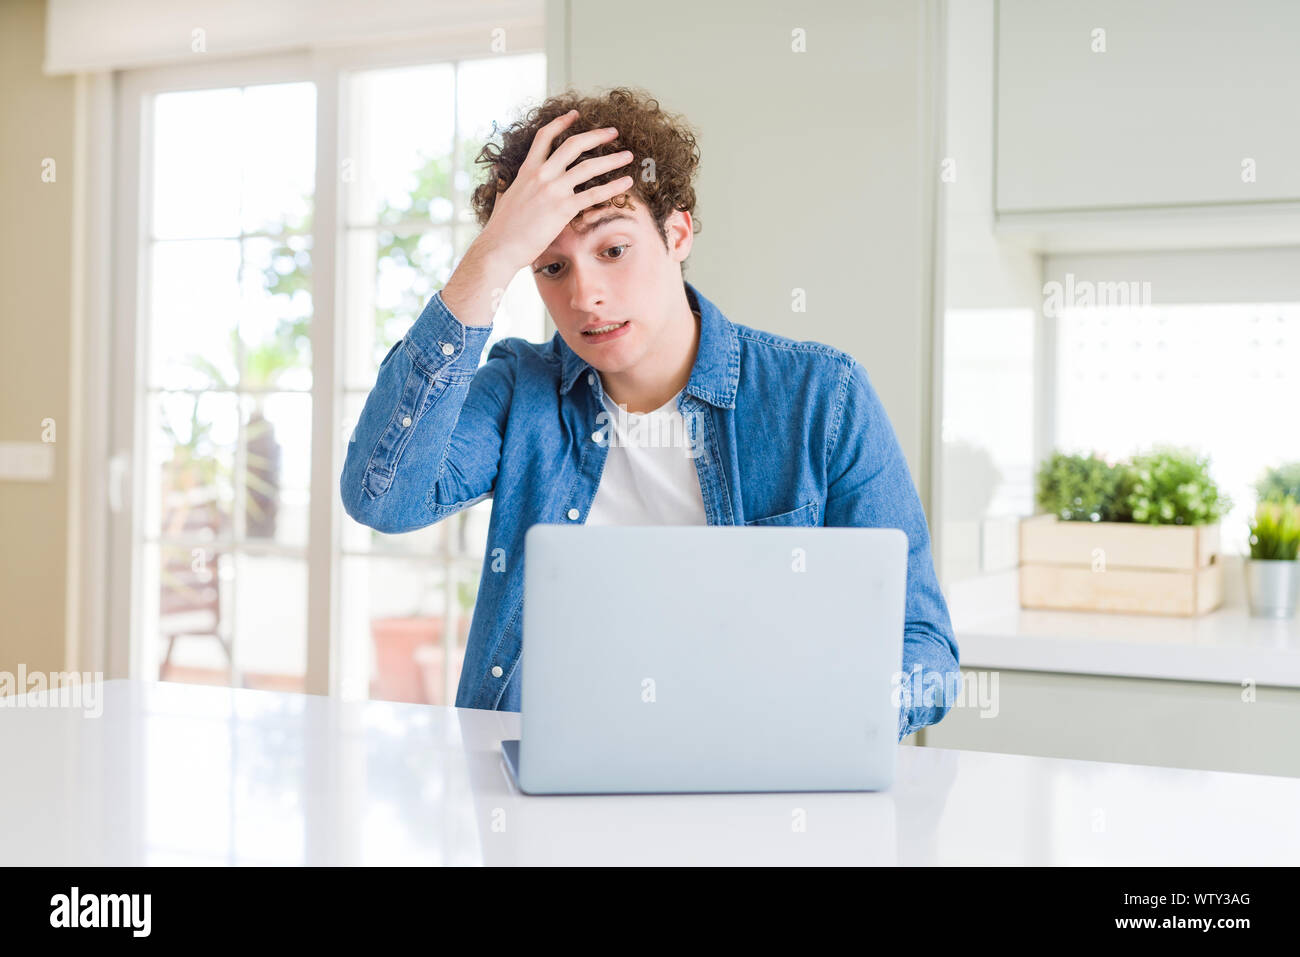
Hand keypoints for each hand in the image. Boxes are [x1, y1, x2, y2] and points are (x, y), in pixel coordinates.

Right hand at [479, 110, 634, 270]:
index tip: (576, 114)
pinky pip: (594, 194)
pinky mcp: (563, 209)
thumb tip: (500, 176)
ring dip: (612, 159)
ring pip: (589, 167)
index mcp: (527, 170)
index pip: (545, 136)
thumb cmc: (501, 229)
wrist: (500, 247)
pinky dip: (613, 187)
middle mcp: (541, 175)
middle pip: (573, 145)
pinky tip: (627, 182)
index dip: (561, 122)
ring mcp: (553, 190)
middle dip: (596, 136)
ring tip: (628, 155)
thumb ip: (507, 184)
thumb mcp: (502, 197)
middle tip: (613, 132)